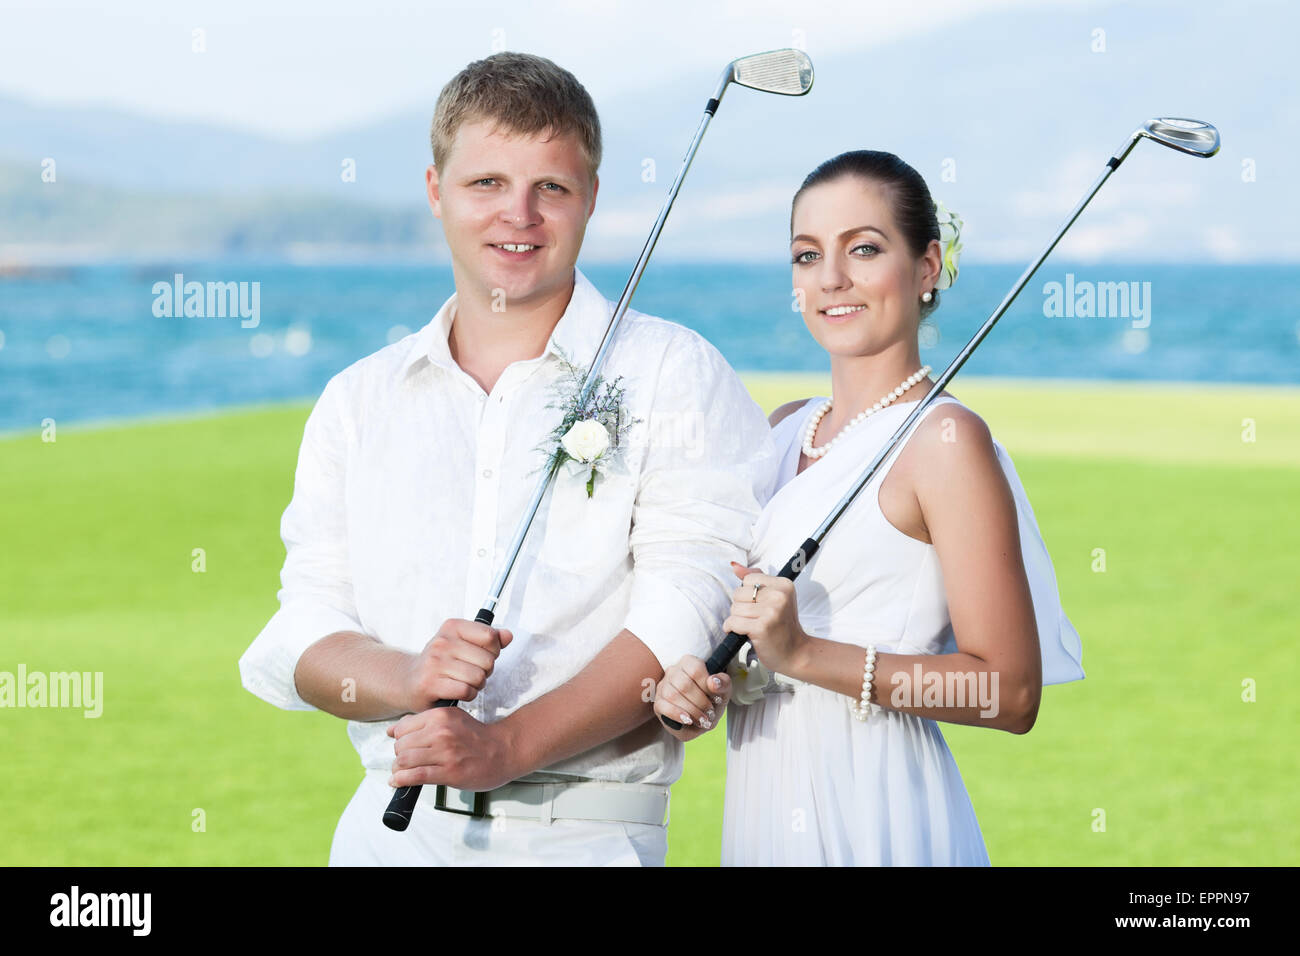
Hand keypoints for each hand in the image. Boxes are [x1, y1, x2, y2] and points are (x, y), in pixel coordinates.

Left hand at [386, 705, 520, 791]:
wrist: (504, 750)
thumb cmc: (477, 737)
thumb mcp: (452, 718)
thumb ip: (423, 722)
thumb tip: (393, 730)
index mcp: (440, 716)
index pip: (402, 728)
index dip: (399, 739)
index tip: (403, 746)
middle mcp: (440, 732)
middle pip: (401, 745)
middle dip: (398, 756)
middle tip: (405, 761)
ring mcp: (445, 752)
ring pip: (404, 761)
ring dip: (398, 769)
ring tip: (402, 772)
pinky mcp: (449, 772)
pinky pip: (415, 776)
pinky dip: (401, 780)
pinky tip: (398, 782)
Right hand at [399, 618, 513, 711]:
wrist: (408, 680)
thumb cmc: (442, 661)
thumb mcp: (463, 643)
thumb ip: (489, 639)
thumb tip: (508, 636)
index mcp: (452, 627)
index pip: (490, 636)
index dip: (493, 650)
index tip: (482, 655)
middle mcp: (442, 642)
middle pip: (487, 660)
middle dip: (485, 671)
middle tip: (472, 673)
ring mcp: (435, 663)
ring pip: (478, 677)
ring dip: (477, 685)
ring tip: (466, 682)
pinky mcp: (431, 684)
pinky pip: (466, 691)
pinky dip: (468, 695)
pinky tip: (458, 692)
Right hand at [653, 655, 731, 741]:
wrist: (701, 720)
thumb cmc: (711, 701)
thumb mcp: (723, 692)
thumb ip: (723, 684)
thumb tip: (713, 682)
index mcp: (689, 663)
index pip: (695, 669)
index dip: (706, 686)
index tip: (716, 699)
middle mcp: (673, 671)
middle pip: (684, 684)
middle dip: (700, 702)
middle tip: (710, 713)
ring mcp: (663, 687)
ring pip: (673, 695)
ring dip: (691, 710)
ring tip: (702, 719)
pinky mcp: (658, 702)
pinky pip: (663, 706)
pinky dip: (677, 714)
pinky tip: (687, 720)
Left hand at [725, 562, 809, 676]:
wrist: (796, 653)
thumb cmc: (782, 626)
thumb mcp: (775, 598)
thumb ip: (755, 579)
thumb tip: (734, 566)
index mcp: (784, 584)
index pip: (747, 579)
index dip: (747, 594)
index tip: (758, 606)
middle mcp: (779, 595)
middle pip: (738, 593)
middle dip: (740, 607)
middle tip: (754, 618)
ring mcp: (771, 611)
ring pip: (734, 608)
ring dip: (737, 619)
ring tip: (751, 626)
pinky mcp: (762, 627)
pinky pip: (733, 622)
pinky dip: (732, 628)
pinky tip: (742, 632)